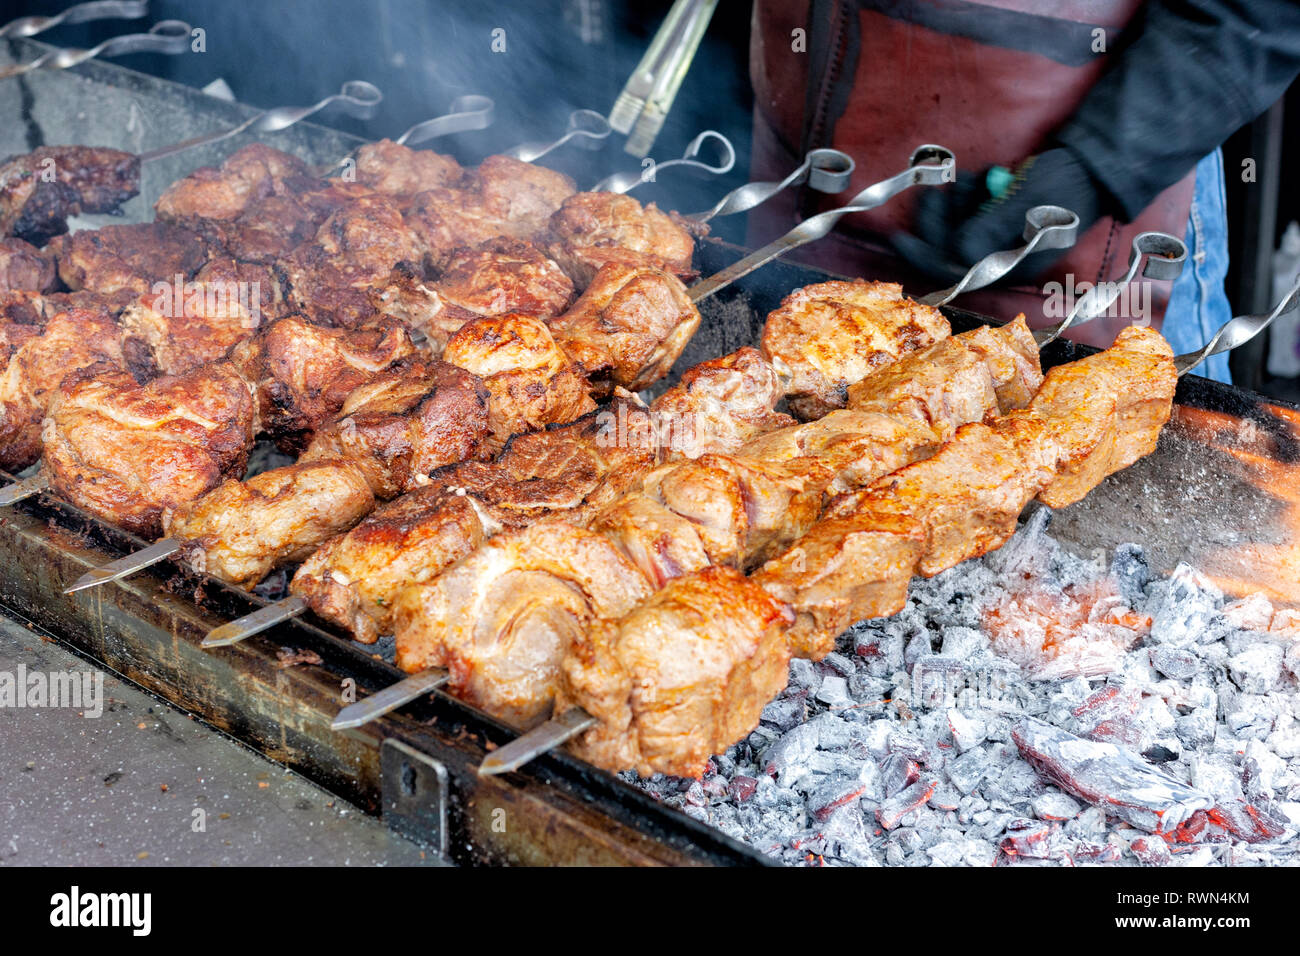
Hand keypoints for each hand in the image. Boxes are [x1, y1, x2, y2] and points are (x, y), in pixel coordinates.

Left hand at [892, 146, 1105, 283]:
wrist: (1093, 167)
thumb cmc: (1065, 185)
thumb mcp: (1026, 203)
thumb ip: (991, 227)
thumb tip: (957, 252)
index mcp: (1011, 267)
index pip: (957, 272)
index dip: (924, 257)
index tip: (899, 237)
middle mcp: (1002, 260)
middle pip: (951, 251)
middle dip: (938, 221)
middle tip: (936, 188)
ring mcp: (1001, 243)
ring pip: (958, 232)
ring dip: (955, 205)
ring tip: (965, 177)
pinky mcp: (1001, 225)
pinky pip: (971, 219)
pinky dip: (968, 200)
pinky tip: (978, 177)